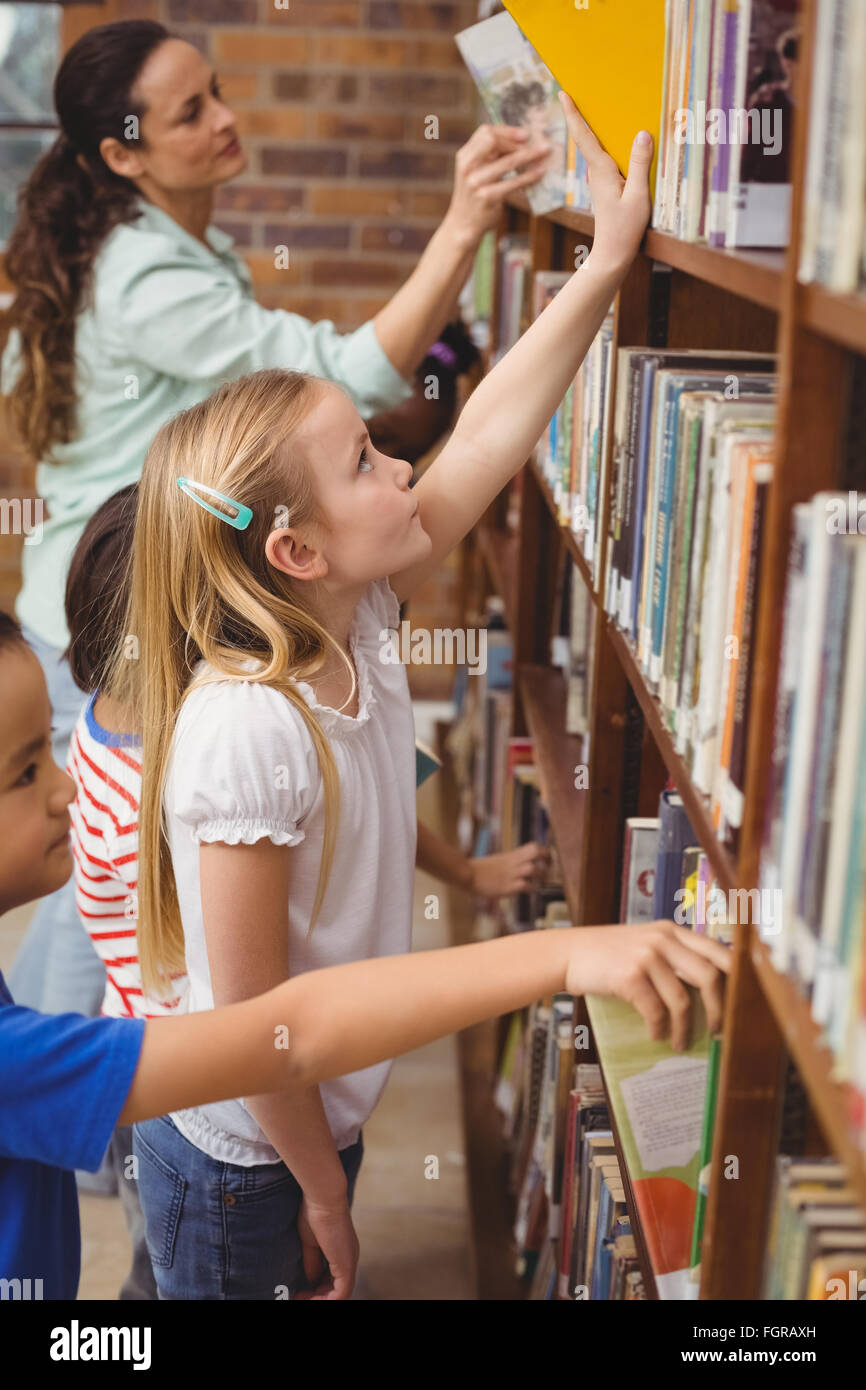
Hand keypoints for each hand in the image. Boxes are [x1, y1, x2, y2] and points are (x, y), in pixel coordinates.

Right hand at [293, 1194, 358, 1300]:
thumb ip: (313, 1262)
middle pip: (336, 1289)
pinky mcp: (346, 1265)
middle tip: (296, 1297)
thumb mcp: (310, 1243)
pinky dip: (326, 1301)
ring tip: (299, 1298)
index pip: (332, 1278)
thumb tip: (310, 1280)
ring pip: (339, 1295)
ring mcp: (349, 1262)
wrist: (323, 1198)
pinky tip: (307, 1298)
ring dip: (319, 1300)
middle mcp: (349, 1258)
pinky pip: (340, 1294)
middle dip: (316, 1297)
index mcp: (342, 1250)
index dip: (316, 1288)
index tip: (298, 1290)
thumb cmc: (314, 1212)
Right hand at [445, 123, 553, 248]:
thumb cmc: (475, 196)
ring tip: (545, 152)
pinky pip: (513, 182)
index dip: (507, 131)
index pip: (485, 132)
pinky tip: (539, 173)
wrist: (464, 225)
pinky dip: (529, 176)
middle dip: (517, 140)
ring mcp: (476, 182)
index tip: (524, 134)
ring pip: (508, 161)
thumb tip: (519, 140)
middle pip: (493, 140)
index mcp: (465, 157)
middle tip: (535, 143)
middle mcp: (468, 167)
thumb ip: (490, 156)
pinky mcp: (487, 197)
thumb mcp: (476, 172)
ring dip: (530, 155)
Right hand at [469, 841, 551, 896]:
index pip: (533, 846)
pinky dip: (530, 888)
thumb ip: (511, 862)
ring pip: (533, 869)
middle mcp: (513, 863)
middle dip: (547, 857)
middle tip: (550, 865)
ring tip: (541, 880)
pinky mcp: (507, 887)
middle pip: (536, 852)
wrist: (467, 874)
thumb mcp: (498, 861)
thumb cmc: (480, 869)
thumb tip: (521, 864)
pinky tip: (529, 890)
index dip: (544, 851)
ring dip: (541, 875)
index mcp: (511, 855)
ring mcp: (511, 874)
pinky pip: (525, 886)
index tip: (548, 857)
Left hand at [558, 91, 652, 272]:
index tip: (562, 93)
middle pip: (588, 137)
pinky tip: (616, 137)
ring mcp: (600, 178)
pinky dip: (608, 143)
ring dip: (594, 126)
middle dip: (581, 112)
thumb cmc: (625, 229)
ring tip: (593, 103)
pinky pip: (606, 157)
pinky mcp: (606, 185)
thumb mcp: (638, 196)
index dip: (573, 114)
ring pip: (597, 147)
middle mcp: (596, 172)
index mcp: (601, 170)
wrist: (612, 254)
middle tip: (574, 87)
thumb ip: (641, 164)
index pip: (584, 136)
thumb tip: (643, 134)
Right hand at [564, 921, 729, 1050]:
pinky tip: (656, 1035)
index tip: (741, 1001)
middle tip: (717, 1029)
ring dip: (685, 1028)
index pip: (718, 951)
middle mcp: (663, 939)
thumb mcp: (645, 943)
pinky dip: (659, 1028)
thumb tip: (711, 990)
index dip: (736, 977)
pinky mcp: (629, 976)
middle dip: (718, 1009)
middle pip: (709, 976)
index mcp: (672, 931)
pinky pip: (656, 1010)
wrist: (569, 953)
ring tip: (681, 1042)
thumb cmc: (609, 954)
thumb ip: (674, 955)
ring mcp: (646, 956)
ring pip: (682, 1000)